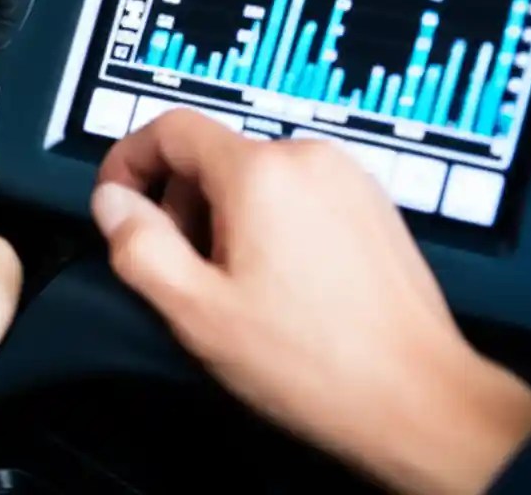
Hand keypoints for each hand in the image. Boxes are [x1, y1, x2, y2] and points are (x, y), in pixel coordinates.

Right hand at [92, 110, 530, 494]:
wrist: (418, 401)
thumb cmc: (314, 363)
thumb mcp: (197, 312)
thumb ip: (139, 246)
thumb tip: (112, 202)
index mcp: (260, 174)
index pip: (170, 129)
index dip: (128, 161)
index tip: (117, 202)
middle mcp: (307, 159)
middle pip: (212, 155)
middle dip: (178, 205)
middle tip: (179, 270)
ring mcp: (347, 180)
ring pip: (253, 176)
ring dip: (222, 218)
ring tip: (234, 288)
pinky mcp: (370, 205)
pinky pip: (296, 193)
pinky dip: (267, 224)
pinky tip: (277, 286)